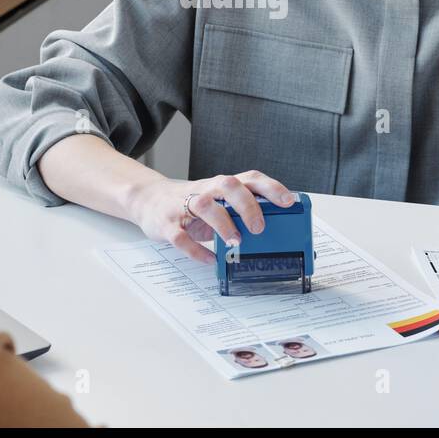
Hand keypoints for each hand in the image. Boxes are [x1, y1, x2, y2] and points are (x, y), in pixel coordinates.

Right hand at [126, 170, 297, 263]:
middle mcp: (204, 190)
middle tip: (259, 228)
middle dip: (247, 205)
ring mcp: (183, 205)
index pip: (249, 178)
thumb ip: (241, 212)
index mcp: (221, 186)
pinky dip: (196, 250)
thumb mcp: (218, 204)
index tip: (288, 201)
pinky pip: (180, 237)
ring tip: (235, 242)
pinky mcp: (167, 224)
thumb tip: (275, 231)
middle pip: (227, 185)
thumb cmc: (192, 204)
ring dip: (222, 224)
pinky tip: (209, 259)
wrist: (150, 201)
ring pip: (203, 205)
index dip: (270, 187)